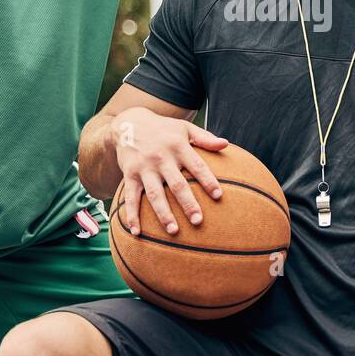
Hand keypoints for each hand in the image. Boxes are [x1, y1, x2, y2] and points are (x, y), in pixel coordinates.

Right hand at [110, 107, 228, 236]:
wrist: (128, 123)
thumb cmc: (164, 129)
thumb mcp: (185, 128)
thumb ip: (205, 138)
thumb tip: (226, 144)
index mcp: (178, 146)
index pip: (197, 165)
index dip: (208, 180)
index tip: (218, 196)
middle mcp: (161, 158)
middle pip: (177, 184)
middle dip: (188, 204)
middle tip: (198, 221)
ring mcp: (144, 168)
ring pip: (155, 195)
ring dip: (164, 214)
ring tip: (173, 232)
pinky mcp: (129, 175)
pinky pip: (130, 197)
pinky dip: (132, 215)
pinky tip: (137, 232)